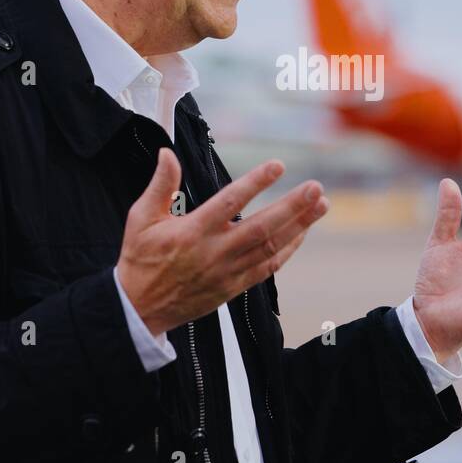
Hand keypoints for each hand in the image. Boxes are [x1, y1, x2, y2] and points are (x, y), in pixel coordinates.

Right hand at [117, 148, 328, 335]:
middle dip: (292, 207)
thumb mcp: (141, 218)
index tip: (277, 166)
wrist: (140, 308)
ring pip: (270, 247)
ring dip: (299, 226)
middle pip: (261, 227)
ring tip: (321, 205)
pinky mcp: (234, 287)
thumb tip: (168, 153)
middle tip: (316, 188)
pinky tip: (303, 233)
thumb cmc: (141, 259)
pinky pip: (268, 268)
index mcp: (192, 232)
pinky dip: (288, 250)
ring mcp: (227, 272)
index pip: (229, 202)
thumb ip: (160, 185)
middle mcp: (214, 252)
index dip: (255, 183)